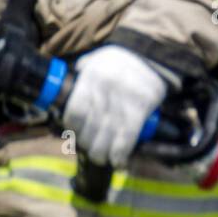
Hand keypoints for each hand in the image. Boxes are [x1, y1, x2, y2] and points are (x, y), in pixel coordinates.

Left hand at [63, 45, 170, 167]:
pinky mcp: (142, 108)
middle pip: (91, 128)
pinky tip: (118, 161)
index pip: (75, 111)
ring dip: (103, 154)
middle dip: (88, 144)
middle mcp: (106, 89)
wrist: (152, 54)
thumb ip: (81, 74)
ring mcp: (124, 99)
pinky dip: (121, 153)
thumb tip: (65, 91)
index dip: (73, 128)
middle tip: (90, 149)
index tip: (75, 133)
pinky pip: (128, 137)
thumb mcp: (95, 59)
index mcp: (92, 76)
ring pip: (108, 136)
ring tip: (101, 158)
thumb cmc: (119, 60)